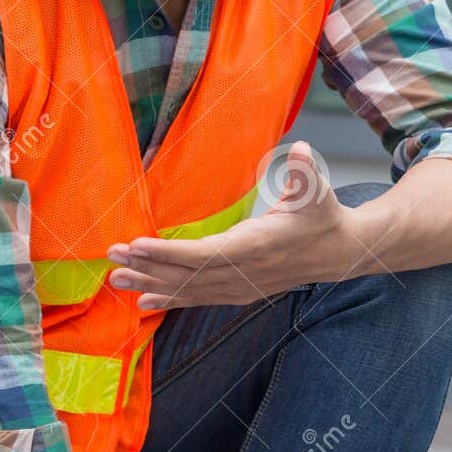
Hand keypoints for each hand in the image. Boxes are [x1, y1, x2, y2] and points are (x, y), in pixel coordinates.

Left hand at [106, 141, 356, 309]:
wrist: (339, 253)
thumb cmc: (322, 216)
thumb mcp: (318, 192)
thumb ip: (305, 172)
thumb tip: (301, 149)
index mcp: (256, 246)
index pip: (204, 253)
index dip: (168, 252)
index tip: (137, 245)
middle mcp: (244, 272)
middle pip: (187, 274)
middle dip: (147, 268)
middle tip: (111, 260)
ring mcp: (240, 287)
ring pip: (188, 290)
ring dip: (150, 284)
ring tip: (116, 280)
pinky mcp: (238, 292)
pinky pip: (198, 298)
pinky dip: (170, 300)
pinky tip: (142, 302)